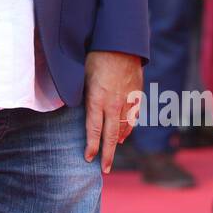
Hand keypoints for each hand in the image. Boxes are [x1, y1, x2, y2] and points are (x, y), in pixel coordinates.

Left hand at [83, 51, 142, 172]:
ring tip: (112, 152)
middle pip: (111, 135)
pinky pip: (133, 117)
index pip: (94, 130)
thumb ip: (81, 95)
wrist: (122, 43)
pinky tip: (124, 134)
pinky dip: (128, 128)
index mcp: (97, 99)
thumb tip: (76, 108)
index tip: (89, 158)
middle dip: (107, 154)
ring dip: (118, 142)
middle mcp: (114, 104)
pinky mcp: (136, 95)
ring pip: (124, 128)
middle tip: (105, 170)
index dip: (92, 146)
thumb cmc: (96, 56)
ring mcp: (127, 100)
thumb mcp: (82, 76)